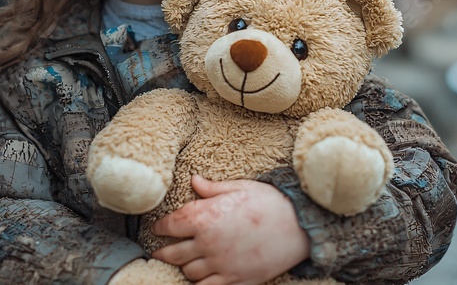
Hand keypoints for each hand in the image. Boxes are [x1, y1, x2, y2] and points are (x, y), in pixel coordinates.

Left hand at [151, 175, 309, 284]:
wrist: (300, 226)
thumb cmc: (271, 202)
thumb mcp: (240, 188)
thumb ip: (213, 189)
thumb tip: (194, 181)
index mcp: (205, 218)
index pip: (170, 225)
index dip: (159, 227)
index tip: (157, 229)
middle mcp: (208, 244)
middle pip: (174, 253)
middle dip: (163, 251)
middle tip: (159, 251)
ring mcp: (222, 265)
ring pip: (190, 273)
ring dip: (184, 267)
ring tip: (183, 263)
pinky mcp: (237, 280)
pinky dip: (201, 284)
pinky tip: (201, 278)